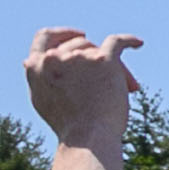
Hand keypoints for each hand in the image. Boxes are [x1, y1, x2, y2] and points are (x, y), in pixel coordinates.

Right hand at [24, 27, 143, 152]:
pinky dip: (129, 41)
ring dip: (112, 66)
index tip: (80, 35)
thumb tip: (30, 61)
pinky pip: (117, 42)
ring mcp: (78, 57)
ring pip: (98, 49)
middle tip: (109, 77)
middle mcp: (54, 57)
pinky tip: (138, 44)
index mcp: (35, 65)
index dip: (63, 34)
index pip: (45, 37)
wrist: (88, 136)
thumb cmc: (68, 125)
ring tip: (125, 87)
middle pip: (79, 45)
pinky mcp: (103, 60)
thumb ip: (38, 77)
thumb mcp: (41, 99)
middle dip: (94, 57)